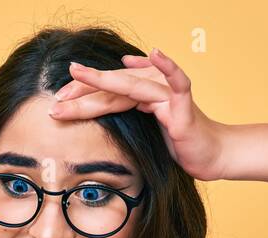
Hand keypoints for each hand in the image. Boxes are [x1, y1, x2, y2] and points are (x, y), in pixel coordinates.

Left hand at [49, 48, 227, 181]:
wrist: (211, 155)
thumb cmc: (181, 141)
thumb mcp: (151, 126)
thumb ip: (134, 104)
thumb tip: (123, 74)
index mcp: (140, 95)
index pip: (106, 93)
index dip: (82, 97)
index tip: (58, 105)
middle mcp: (151, 89)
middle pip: (111, 88)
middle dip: (82, 92)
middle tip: (56, 98)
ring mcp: (166, 95)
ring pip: (130, 85)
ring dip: (103, 81)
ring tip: (79, 73)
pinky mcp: (183, 104)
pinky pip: (176, 81)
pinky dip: (167, 66)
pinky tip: (155, 53)